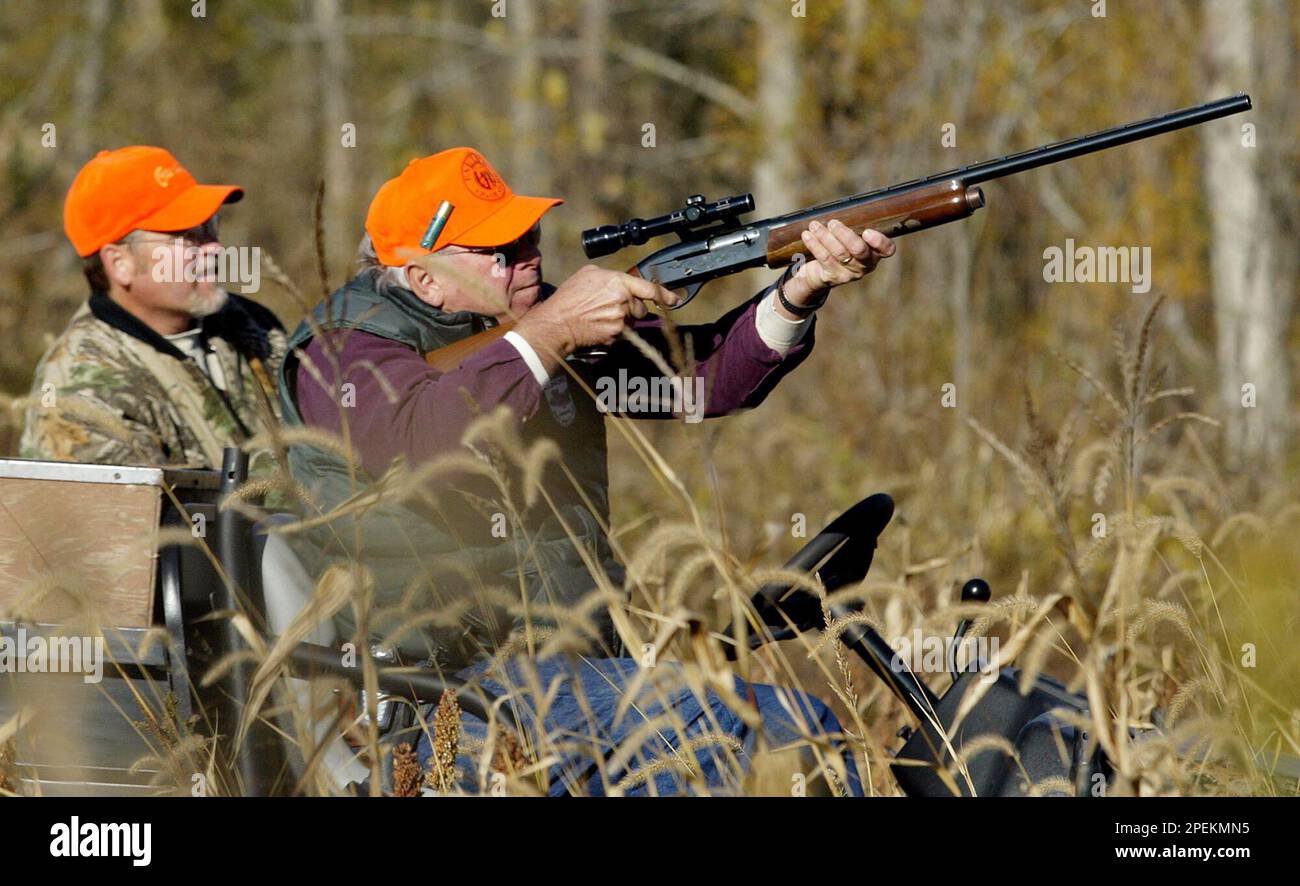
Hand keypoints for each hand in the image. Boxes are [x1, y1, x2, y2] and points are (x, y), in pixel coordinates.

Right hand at [515, 265, 678, 370]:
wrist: (557, 323)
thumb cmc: (569, 297)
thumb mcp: (588, 274)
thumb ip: (610, 276)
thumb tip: (620, 281)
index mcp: (618, 282)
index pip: (649, 288)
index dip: (665, 294)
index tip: (675, 300)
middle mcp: (623, 300)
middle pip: (640, 308)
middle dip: (630, 308)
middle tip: (609, 308)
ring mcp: (621, 319)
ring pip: (631, 321)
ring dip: (622, 320)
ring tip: (600, 317)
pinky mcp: (616, 335)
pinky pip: (622, 333)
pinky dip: (613, 331)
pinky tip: (598, 326)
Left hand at [778, 219, 895, 315]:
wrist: (821, 272)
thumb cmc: (840, 246)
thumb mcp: (849, 236)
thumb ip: (853, 225)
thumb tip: (843, 207)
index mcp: (875, 252)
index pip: (887, 249)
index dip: (880, 242)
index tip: (867, 232)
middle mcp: (866, 265)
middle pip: (859, 250)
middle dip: (845, 234)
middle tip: (833, 223)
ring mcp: (850, 273)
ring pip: (839, 253)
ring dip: (825, 236)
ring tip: (814, 225)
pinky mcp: (833, 277)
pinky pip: (824, 258)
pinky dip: (814, 244)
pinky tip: (807, 235)